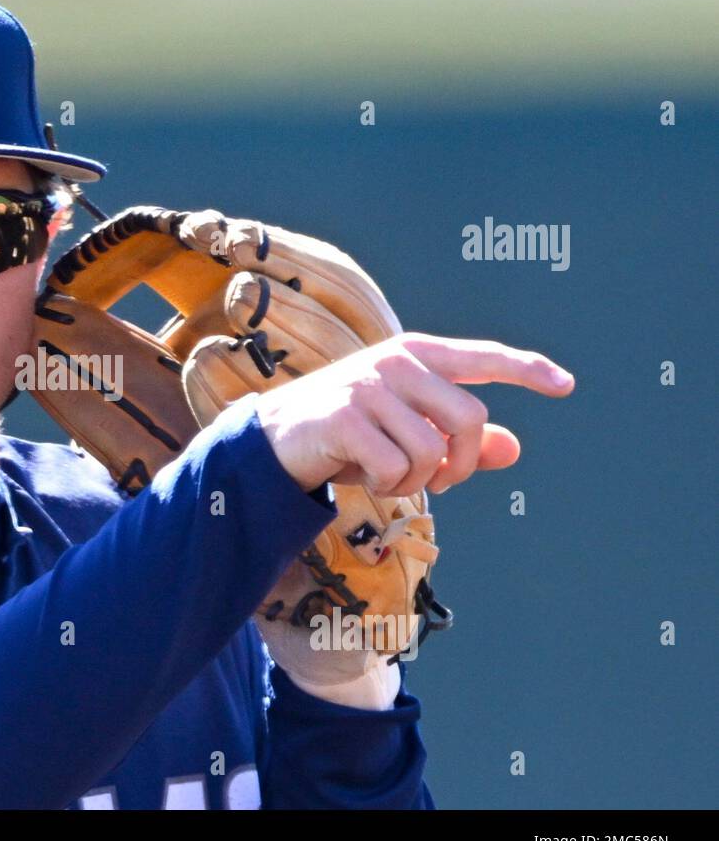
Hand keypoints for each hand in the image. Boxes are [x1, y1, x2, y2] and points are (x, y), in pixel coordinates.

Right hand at [254, 332, 574, 496]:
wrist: (274, 438)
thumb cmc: (349, 434)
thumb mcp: (406, 432)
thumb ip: (459, 441)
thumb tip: (514, 448)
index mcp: (417, 355)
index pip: (483, 357)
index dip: (526, 370)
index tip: (565, 385)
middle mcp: (397, 361)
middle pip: (470, 417)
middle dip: (464, 461)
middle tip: (444, 483)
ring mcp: (369, 386)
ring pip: (431, 451)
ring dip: (416, 481)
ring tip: (389, 477)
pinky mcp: (345, 418)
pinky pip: (394, 467)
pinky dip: (387, 486)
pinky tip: (366, 477)